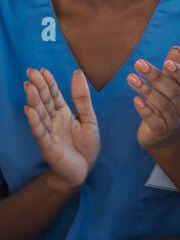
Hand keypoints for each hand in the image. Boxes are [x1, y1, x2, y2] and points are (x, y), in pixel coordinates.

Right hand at [23, 68, 98, 189]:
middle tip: (30, 72)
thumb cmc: (86, 145)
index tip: (42, 69)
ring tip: (29, 86)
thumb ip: (82, 99)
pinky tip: (29, 111)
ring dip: (34, 100)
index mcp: (63, 113)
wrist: (84, 170)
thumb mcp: (89, 119)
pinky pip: (40, 132)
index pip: (54, 95)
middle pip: (44, 101)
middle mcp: (53, 120)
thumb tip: (78, 73)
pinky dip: (35, 122)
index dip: (49, 83)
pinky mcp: (47, 146)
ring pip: (40, 114)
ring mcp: (49, 132)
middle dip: (38, 87)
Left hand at [129, 47, 179, 149]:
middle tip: (138, 64)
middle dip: (156, 76)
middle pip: (172, 91)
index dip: (178, 72)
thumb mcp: (169, 88)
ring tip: (130, 78)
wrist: (162, 138)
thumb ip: (172, 70)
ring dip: (147, 90)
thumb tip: (176, 49)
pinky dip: (146, 111)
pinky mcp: (160, 131)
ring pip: (163, 105)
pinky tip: (136, 100)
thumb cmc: (164, 108)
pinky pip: (155, 121)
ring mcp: (172, 120)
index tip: (166, 62)